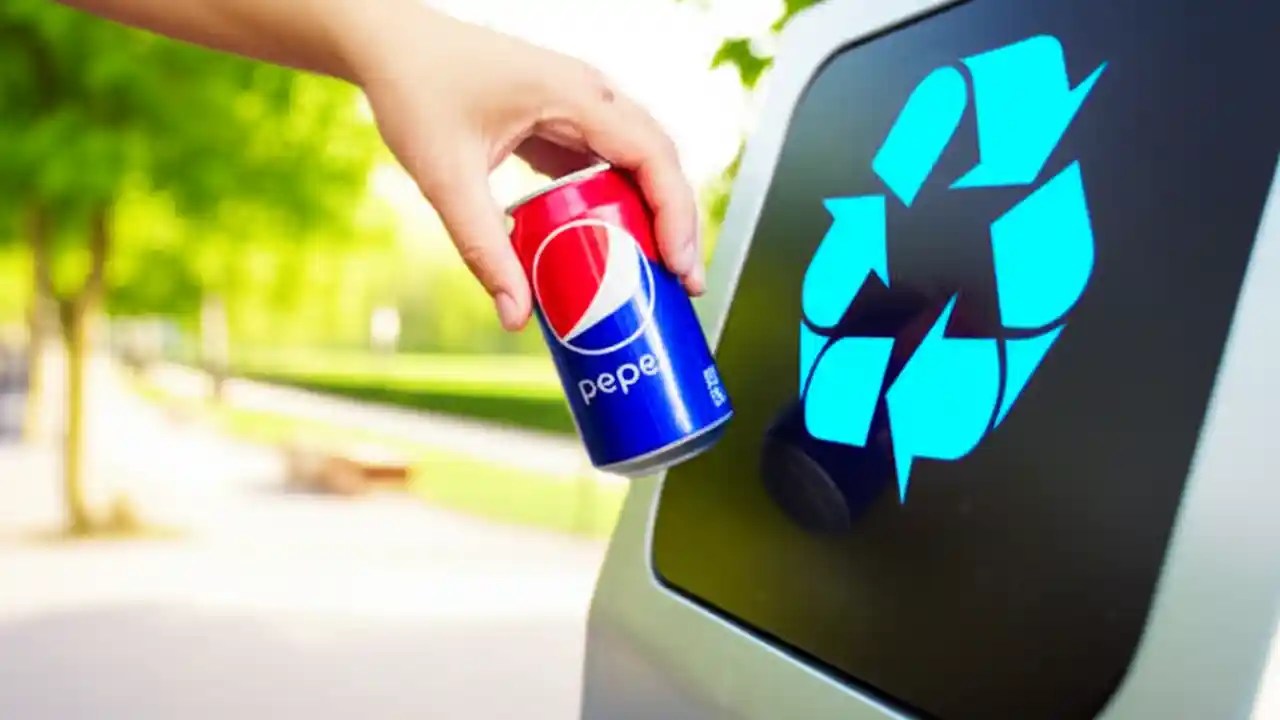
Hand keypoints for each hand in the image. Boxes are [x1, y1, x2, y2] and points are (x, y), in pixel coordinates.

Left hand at [351, 7, 703, 330]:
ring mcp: (581, 104)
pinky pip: (610, 162)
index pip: (652, 155)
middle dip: (678, 224)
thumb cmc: (416, 91)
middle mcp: (590, 93)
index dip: (676, 213)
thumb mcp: (447, 179)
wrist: (390, 44)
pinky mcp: (565, 118)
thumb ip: (482, 249)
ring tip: (660, 274)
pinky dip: (622, 203)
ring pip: (641, 161)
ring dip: (655, 214)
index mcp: (574, 96)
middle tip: (683, 286)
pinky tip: (618, 245)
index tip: (679, 266)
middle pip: (660, 161)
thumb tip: (515, 317)